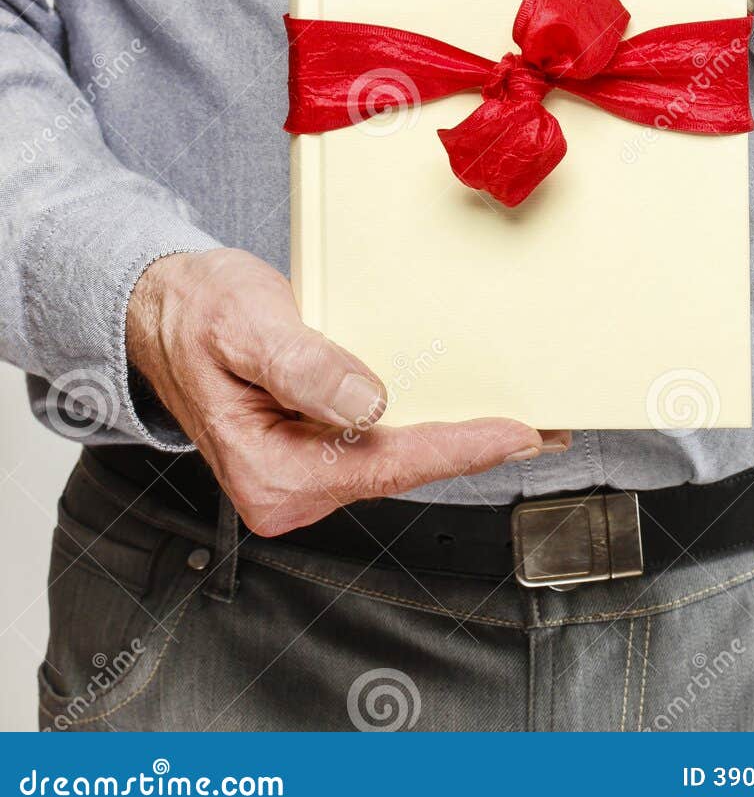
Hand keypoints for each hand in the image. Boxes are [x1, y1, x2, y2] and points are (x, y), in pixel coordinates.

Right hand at [126, 249, 566, 535]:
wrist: (161, 308)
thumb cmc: (195, 312)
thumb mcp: (247, 326)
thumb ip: (305, 367)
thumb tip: (368, 404)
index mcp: (273, 473)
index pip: (387, 465)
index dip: (459, 448)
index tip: (518, 434)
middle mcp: (290, 488)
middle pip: (401, 470)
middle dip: (473, 448)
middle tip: (548, 428)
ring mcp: (303, 473)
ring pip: (396, 459)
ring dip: (455, 437)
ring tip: (525, 420)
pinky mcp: (315, 450)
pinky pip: (381, 443)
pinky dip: (426, 425)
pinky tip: (464, 409)